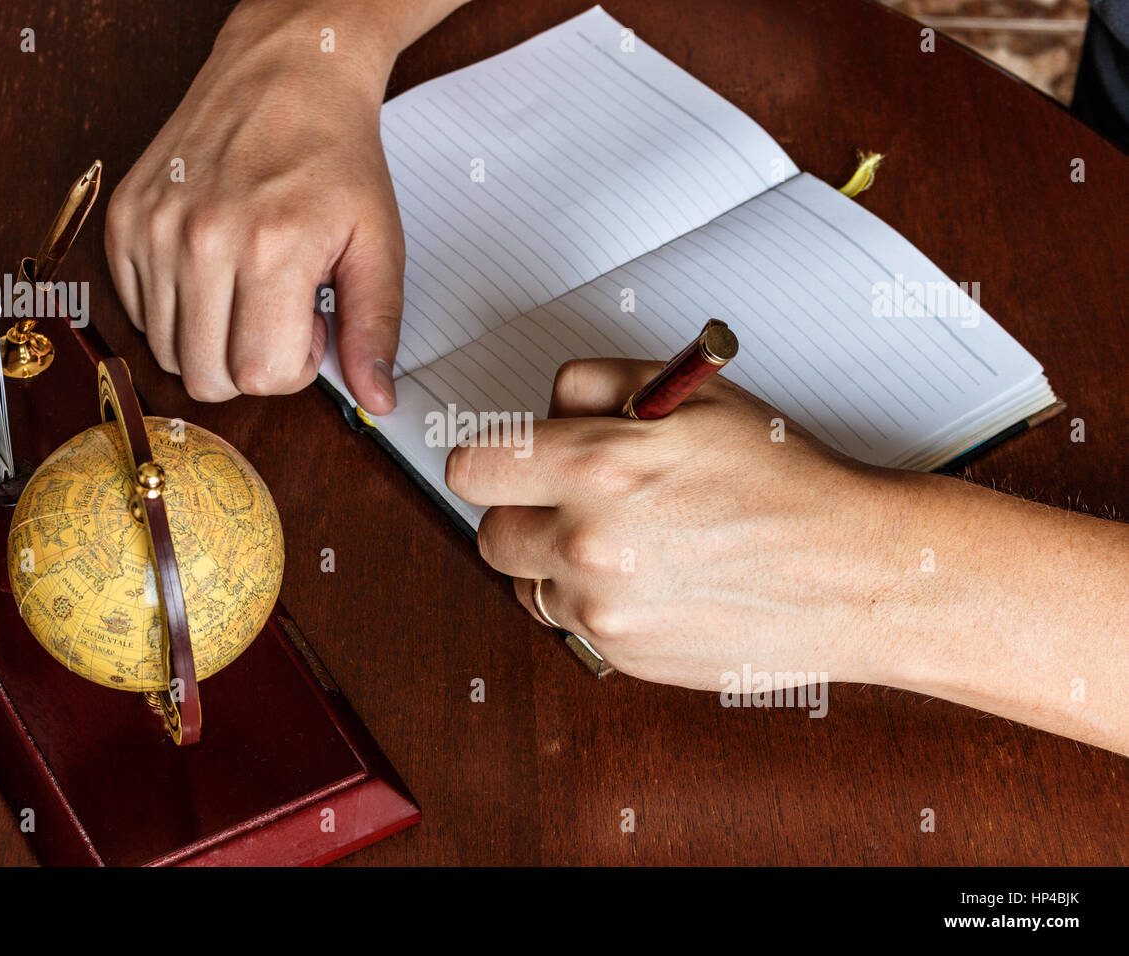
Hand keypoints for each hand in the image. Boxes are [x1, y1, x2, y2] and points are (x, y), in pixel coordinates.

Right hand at [104, 0, 407, 411]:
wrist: (286, 73)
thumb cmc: (335, 155)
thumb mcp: (377, 243)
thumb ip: (376, 329)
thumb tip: (377, 401)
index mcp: (270, 248)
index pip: (260, 376)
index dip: (292, 366)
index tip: (309, 325)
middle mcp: (200, 240)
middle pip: (207, 377)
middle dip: (251, 363)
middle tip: (280, 310)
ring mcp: (153, 229)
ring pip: (169, 353)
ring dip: (213, 339)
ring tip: (248, 286)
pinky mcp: (125, 220)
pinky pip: (140, 314)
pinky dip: (177, 310)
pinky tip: (214, 270)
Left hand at [444, 358, 912, 689]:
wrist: (852, 573)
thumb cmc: (784, 478)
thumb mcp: (695, 396)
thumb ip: (600, 384)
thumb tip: (547, 406)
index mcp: (598, 466)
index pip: (474, 468)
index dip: (491, 461)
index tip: (510, 462)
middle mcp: (587, 542)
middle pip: (490, 535)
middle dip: (521, 514)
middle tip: (570, 500)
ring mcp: (603, 608)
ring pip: (527, 585)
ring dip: (555, 563)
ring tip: (624, 542)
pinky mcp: (623, 655)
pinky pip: (571, 624)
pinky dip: (593, 604)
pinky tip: (649, 580)